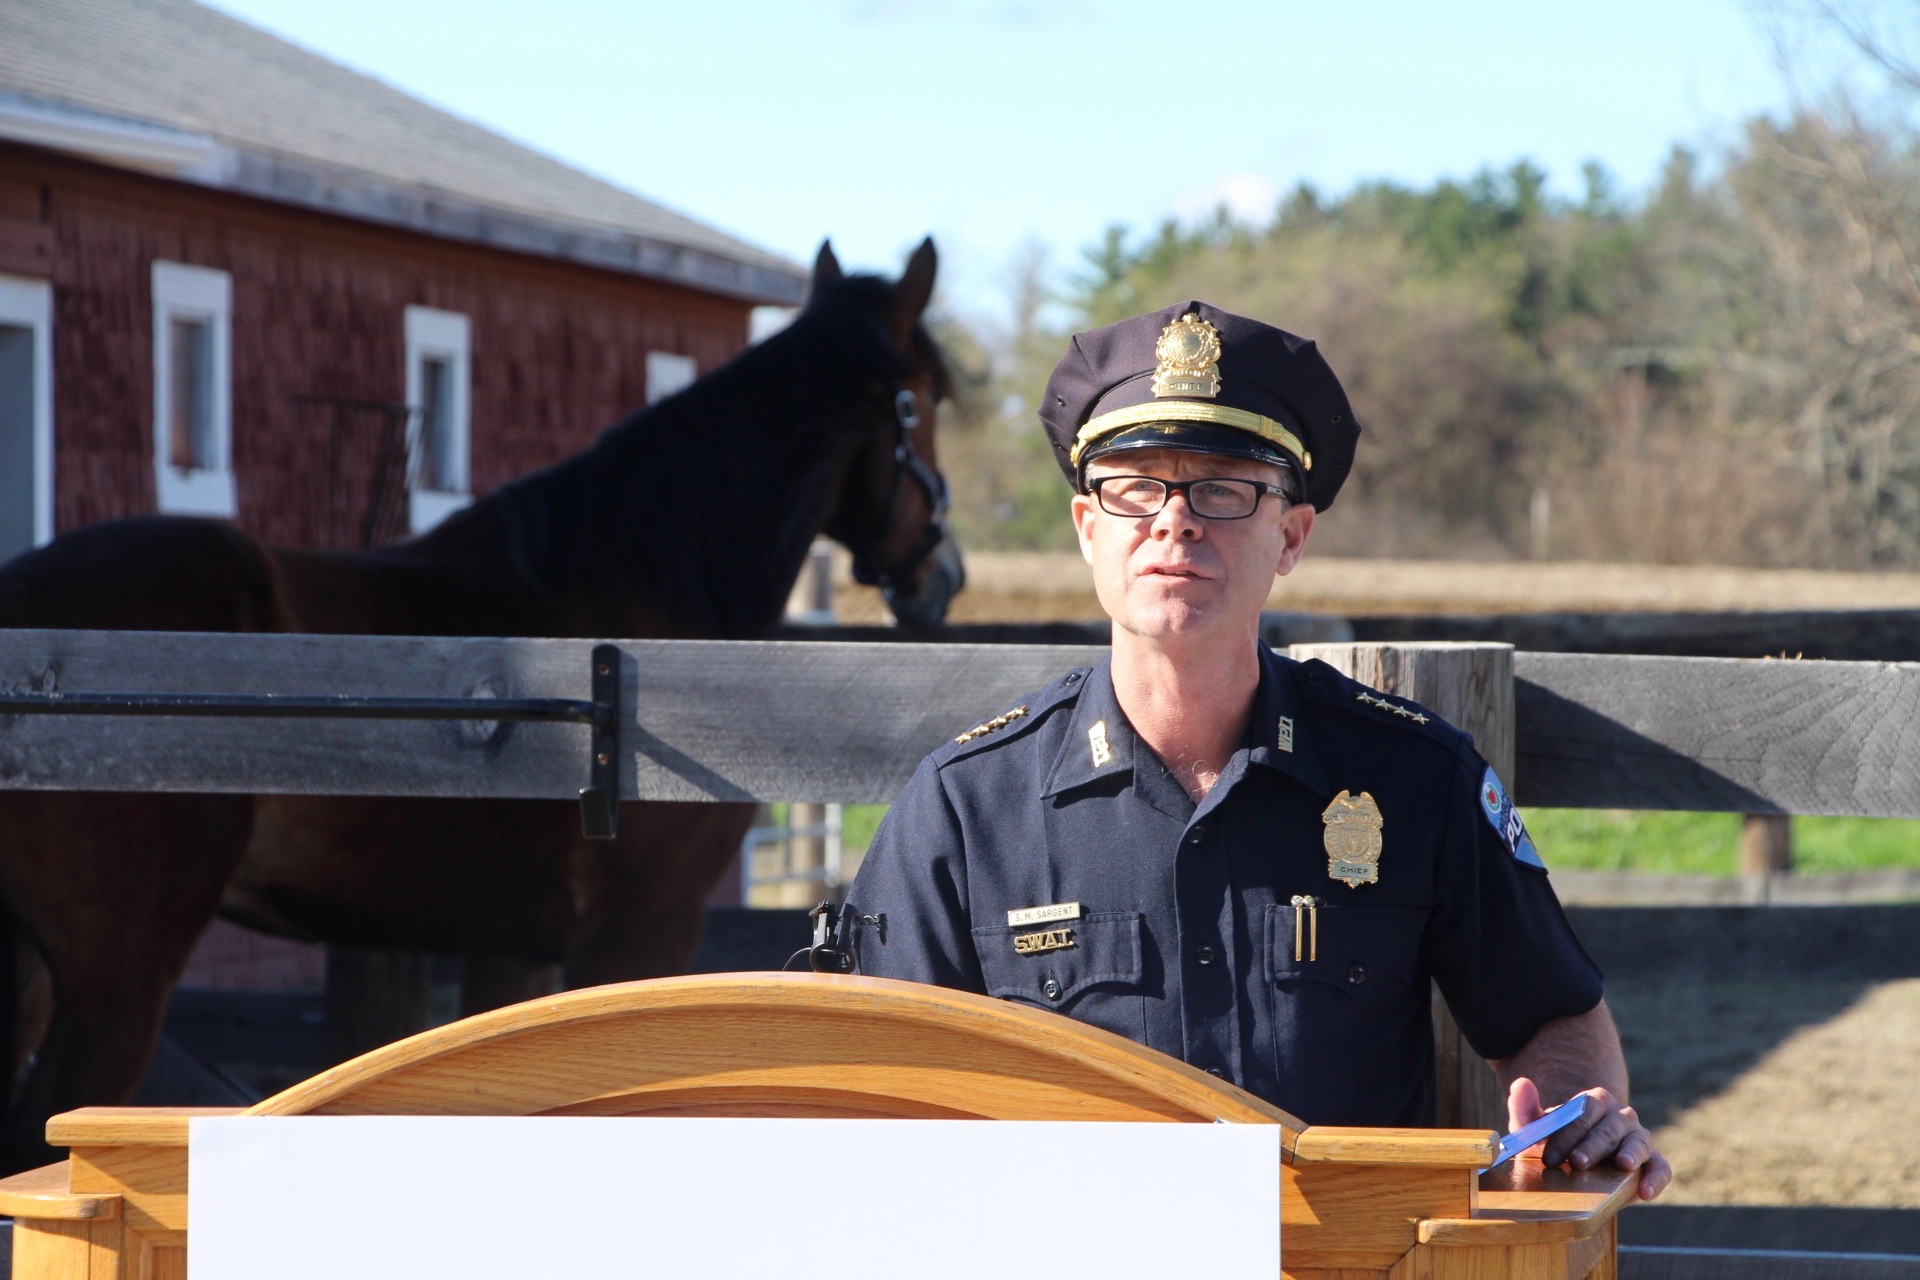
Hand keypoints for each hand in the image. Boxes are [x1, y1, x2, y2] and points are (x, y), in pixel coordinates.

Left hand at [1506, 1077, 1671, 1200]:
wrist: (1577, 1162)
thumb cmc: (1556, 1142)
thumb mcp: (1537, 1129)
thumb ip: (1525, 1108)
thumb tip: (1521, 1084)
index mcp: (1594, 1102)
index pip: (1583, 1113)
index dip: (1567, 1134)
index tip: (1551, 1157)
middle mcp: (1619, 1116)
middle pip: (1608, 1128)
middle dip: (1592, 1146)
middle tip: (1577, 1162)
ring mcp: (1638, 1138)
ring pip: (1638, 1142)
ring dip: (1630, 1153)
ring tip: (1622, 1165)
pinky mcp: (1651, 1163)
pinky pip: (1660, 1168)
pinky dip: (1656, 1178)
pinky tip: (1645, 1193)